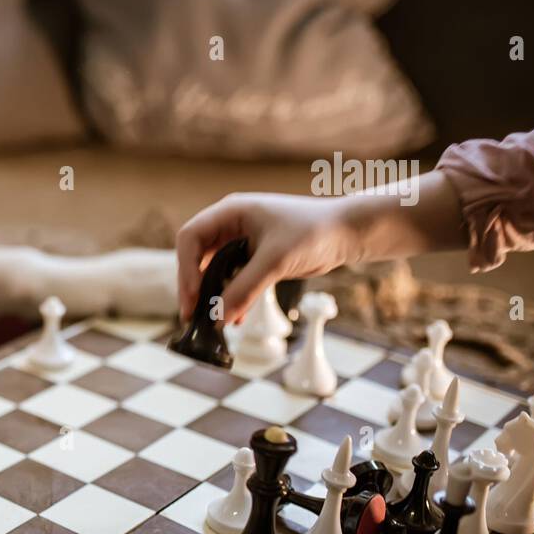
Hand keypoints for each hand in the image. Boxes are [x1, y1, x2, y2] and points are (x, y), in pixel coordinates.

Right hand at [175, 192, 358, 323]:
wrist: (347, 233)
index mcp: (230, 212)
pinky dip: (230, 298)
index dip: (186, 268)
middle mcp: (230, 225)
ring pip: (212, 270)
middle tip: (193, 314)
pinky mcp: (253, 258)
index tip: (193, 296)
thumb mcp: (275, 261)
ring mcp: (241, 242)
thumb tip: (218, 318)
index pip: (190, 238)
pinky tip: (233, 318)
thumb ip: (245, 289)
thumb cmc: (314, 232)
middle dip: (193, 286)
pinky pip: (231, 280)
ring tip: (210, 320)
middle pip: (196, 256)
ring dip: (210, 295)